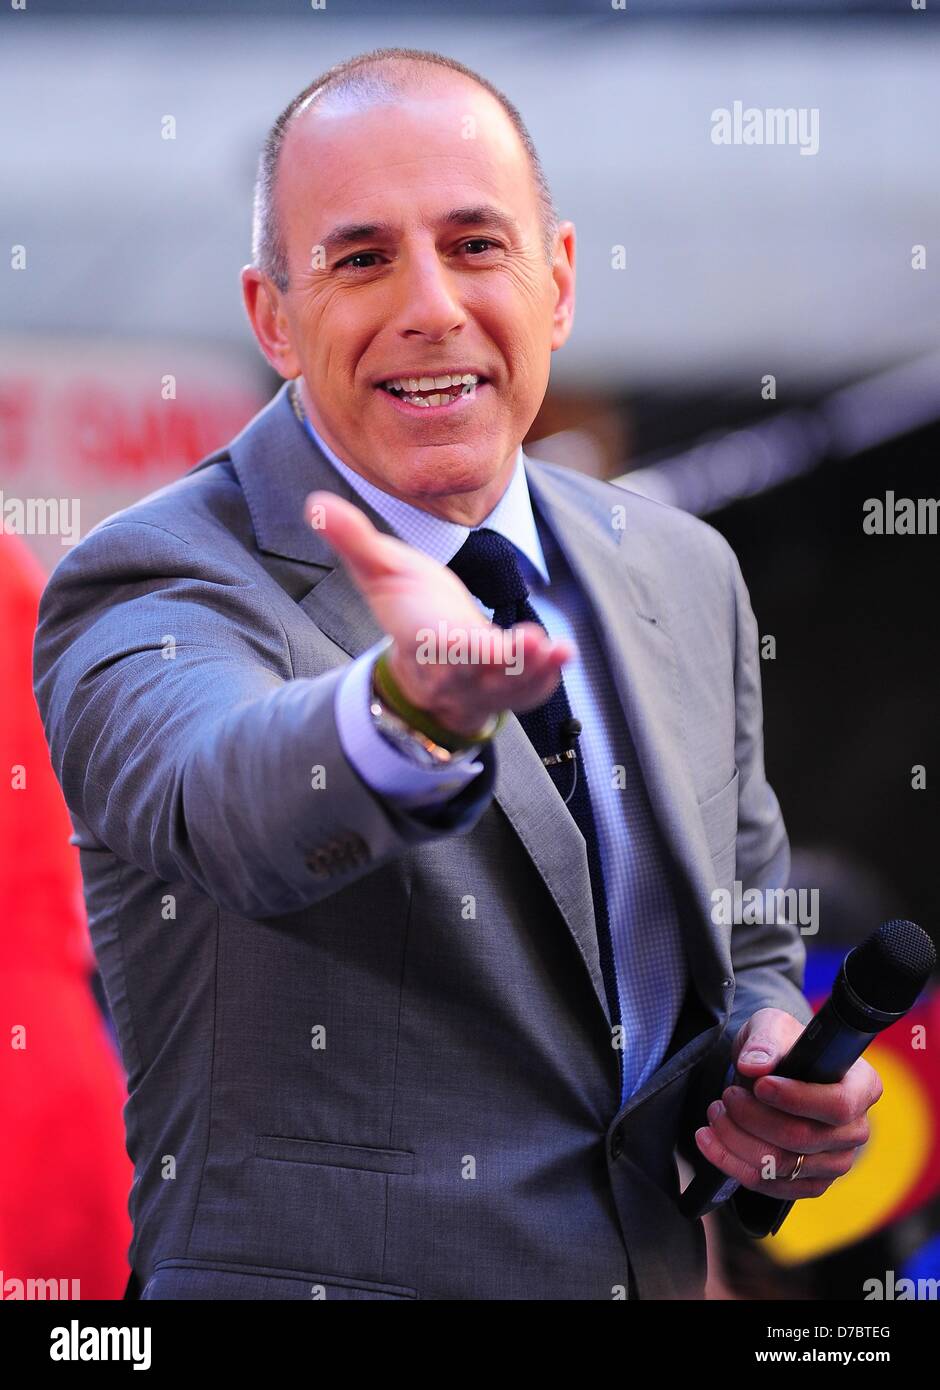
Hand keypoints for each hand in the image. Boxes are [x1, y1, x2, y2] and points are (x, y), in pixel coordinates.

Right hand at [304, 491, 573, 737]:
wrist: (427, 662)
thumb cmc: (409, 610)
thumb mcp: (380, 572)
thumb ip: (354, 540)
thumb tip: (315, 503)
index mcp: (425, 639)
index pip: (438, 645)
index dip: (457, 647)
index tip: (477, 642)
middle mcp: (455, 668)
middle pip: (477, 672)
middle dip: (505, 662)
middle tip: (533, 644)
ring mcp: (486, 683)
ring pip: (510, 686)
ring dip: (533, 671)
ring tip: (557, 650)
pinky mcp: (514, 687)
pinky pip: (531, 689)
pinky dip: (548, 677)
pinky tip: (566, 653)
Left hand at [693, 1007, 882, 1197]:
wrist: (770, 1074)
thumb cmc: (780, 1046)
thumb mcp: (772, 1027)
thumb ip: (765, 1041)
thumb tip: (754, 1066)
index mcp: (862, 1086)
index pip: (838, 1105)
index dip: (796, 1099)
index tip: (760, 1085)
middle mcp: (856, 1129)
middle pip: (802, 1138)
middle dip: (753, 1117)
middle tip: (726, 1096)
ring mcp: (836, 1162)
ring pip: (781, 1165)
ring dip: (737, 1140)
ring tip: (715, 1112)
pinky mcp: (810, 1183)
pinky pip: (769, 1185)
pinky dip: (731, 1163)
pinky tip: (709, 1139)